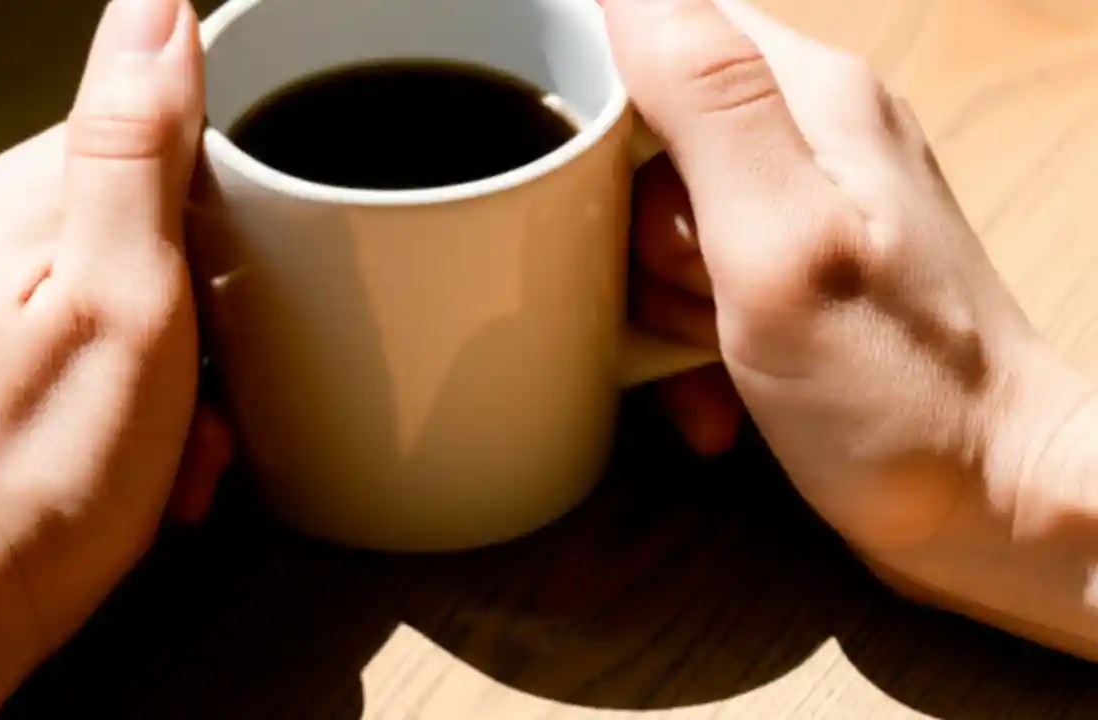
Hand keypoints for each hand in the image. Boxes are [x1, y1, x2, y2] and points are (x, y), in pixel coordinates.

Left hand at [0, 0, 229, 714]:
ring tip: (181, 439)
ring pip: (157, 297)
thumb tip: (153, 11)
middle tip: (212, 389)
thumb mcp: (125, 299)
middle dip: (221, 316)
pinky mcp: (13, 352)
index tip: (238, 297)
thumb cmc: (33, 475)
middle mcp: (3, 232)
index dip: (238, 224)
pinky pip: (123, 346)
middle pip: (172, 226)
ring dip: (197, 372)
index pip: (174, 139)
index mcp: (29, 197)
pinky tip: (154, 454)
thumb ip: (139, 145)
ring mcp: (4, 294)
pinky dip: (159, 402)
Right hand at [609, 0, 1062, 557]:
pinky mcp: (798, 269)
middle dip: (636, 235)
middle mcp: (810, 131)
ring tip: (714, 352)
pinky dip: (690, 339)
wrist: (994, 503)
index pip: (659, 29)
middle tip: (691, 295)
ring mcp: (806, 204)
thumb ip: (707, 105)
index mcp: (807, 96)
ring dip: (662, 300)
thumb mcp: (781, 243)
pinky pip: (699, 277)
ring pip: (662, 218)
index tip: (596, 197)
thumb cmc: (897, 390)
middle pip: (648, 137)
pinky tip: (715, 393)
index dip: (600, 104)